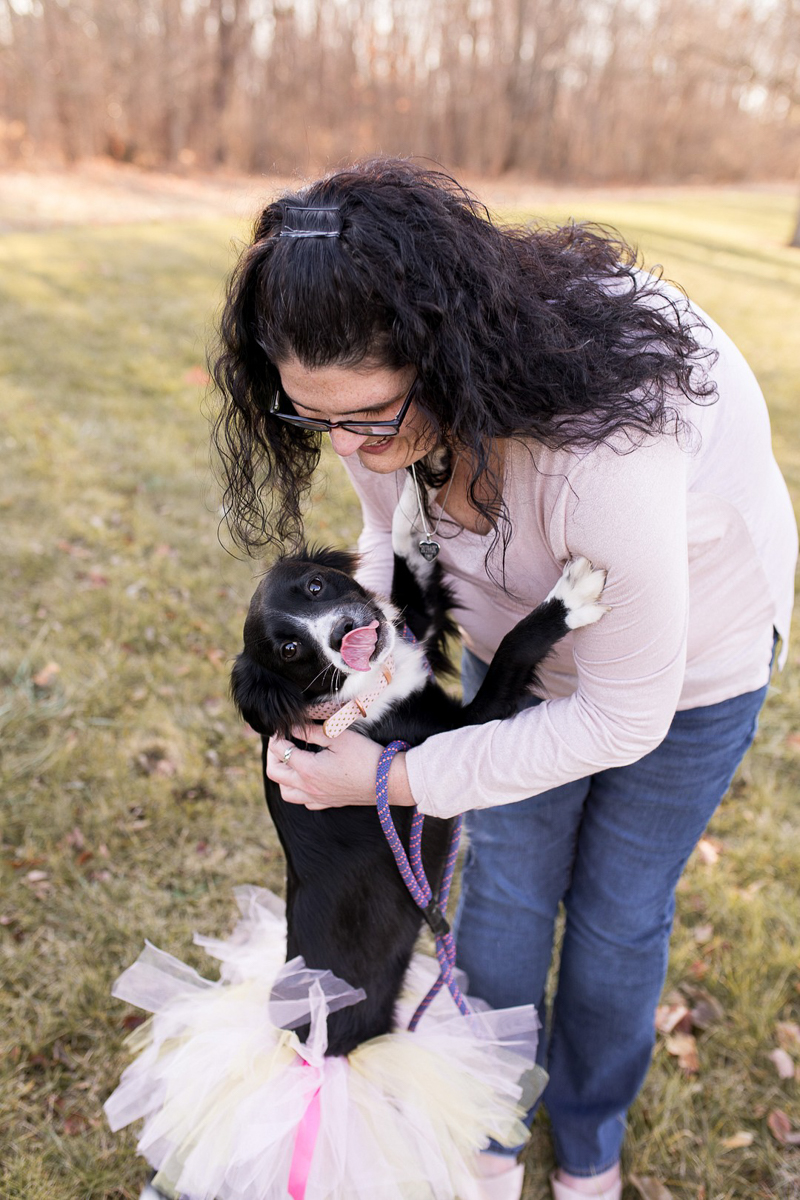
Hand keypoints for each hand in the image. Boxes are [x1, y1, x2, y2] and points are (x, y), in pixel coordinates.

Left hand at [266, 724, 414, 809]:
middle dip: (273, 755)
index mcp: (307, 769)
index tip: (284, 727)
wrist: (388, 782)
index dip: (278, 736)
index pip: (279, 751)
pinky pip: (304, 802)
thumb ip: (312, 731)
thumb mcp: (338, 736)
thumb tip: (294, 727)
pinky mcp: (329, 803)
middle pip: (275, 773)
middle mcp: (308, 787)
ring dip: (283, 776)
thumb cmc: (366, 756)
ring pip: (286, 792)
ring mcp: (318, 798)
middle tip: (283, 742)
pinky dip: (299, 790)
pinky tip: (308, 778)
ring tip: (292, 761)